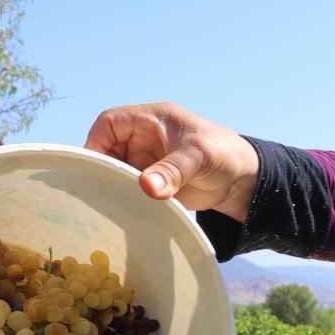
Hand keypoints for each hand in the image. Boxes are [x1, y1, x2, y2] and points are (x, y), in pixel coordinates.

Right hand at [85, 102, 259, 220]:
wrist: (242, 181)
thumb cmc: (224, 153)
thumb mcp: (199, 156)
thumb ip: (173, 170)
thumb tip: (147, 186)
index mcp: (151, 120)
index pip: (109, 123)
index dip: (96, 141)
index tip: (93, 167)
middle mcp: (143, 140)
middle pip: (107, 150)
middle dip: (102, 169)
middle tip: (99, 193)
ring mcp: (146, 163)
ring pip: (116, 172)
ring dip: (113, 187)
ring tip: (112, 205)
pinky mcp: (153, 184)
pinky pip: (130, 190)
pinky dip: (126, 201)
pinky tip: (125, 214)